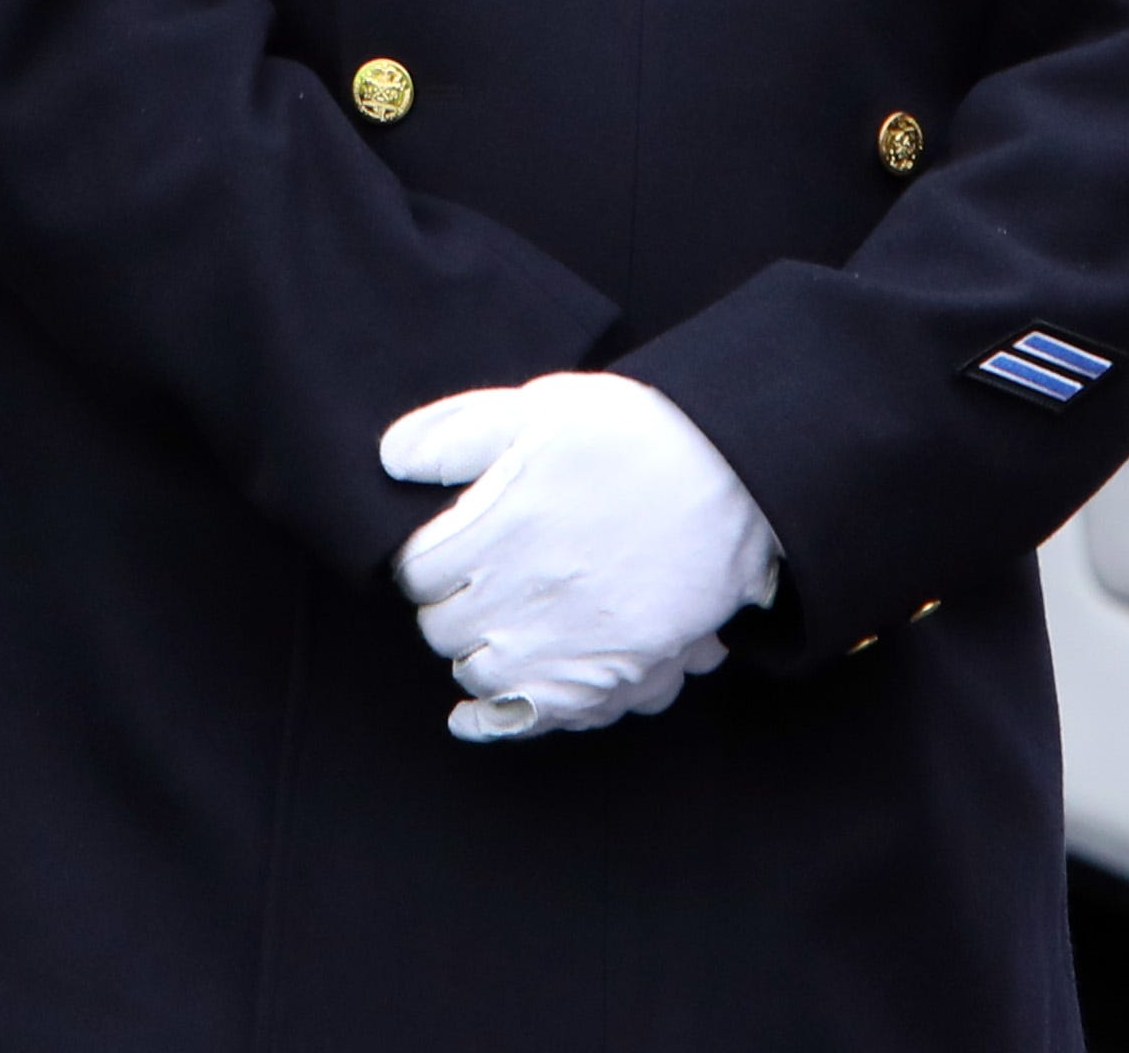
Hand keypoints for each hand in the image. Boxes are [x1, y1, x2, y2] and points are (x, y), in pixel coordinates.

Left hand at [381, 373, 774, 746]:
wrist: (737, 479)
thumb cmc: (640, 435)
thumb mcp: (541, 406)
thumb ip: (458, 432)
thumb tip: (391, 459)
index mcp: (495, 530)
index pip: (415, 571)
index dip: (423, 557)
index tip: (443, 546)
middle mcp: (521, 596)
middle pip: (441, 626)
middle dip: (445, 603)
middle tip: (472, 580)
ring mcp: (564, 645)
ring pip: (479, 674)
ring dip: (474, 651)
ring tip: (493, 623)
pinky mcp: (608, 677)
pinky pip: (534, 720)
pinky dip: (499, 721)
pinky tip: (474, 718)